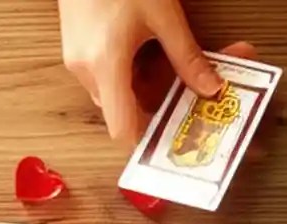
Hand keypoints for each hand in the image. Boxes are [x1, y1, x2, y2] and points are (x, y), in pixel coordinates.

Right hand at [60, 0, 222, 145]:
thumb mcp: (162, 15)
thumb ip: (187, 55)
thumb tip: (210, 86)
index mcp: (105, 64)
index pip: (121, 128)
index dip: (145, 143)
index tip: (170, 145)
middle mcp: (84, 68)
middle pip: (122, 111)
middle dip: (155, 107)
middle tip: (188, 98)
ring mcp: (76, 59)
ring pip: (115, 92)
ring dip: (142, 87)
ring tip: (168, 67)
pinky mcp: (75, 48)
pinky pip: (105, 75)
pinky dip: (128, 73)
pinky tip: (145, 51)